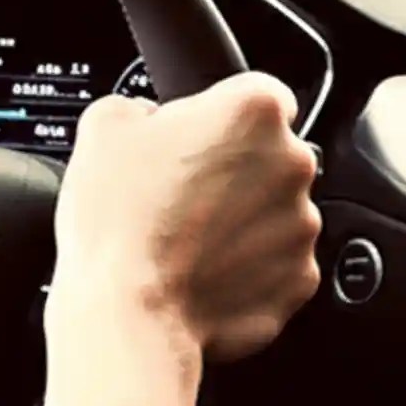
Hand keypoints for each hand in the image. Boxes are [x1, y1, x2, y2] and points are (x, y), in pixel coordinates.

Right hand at [50, 71, 321, 357]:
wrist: (129, 312)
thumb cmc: (119, 219)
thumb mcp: (104, 125)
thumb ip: (140, 105)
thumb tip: (149, 118)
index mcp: (254, 111)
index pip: (256, 94)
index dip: (219, 115)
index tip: (194, 138)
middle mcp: (292, 163)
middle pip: (268, 153)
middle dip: (231, 168)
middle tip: (178, 192)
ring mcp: (302, 226)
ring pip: (272, 210)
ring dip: (239, 219)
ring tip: (184, 238)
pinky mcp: (299, 280)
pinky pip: (275, 262)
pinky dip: (246, 267)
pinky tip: (201, 270)